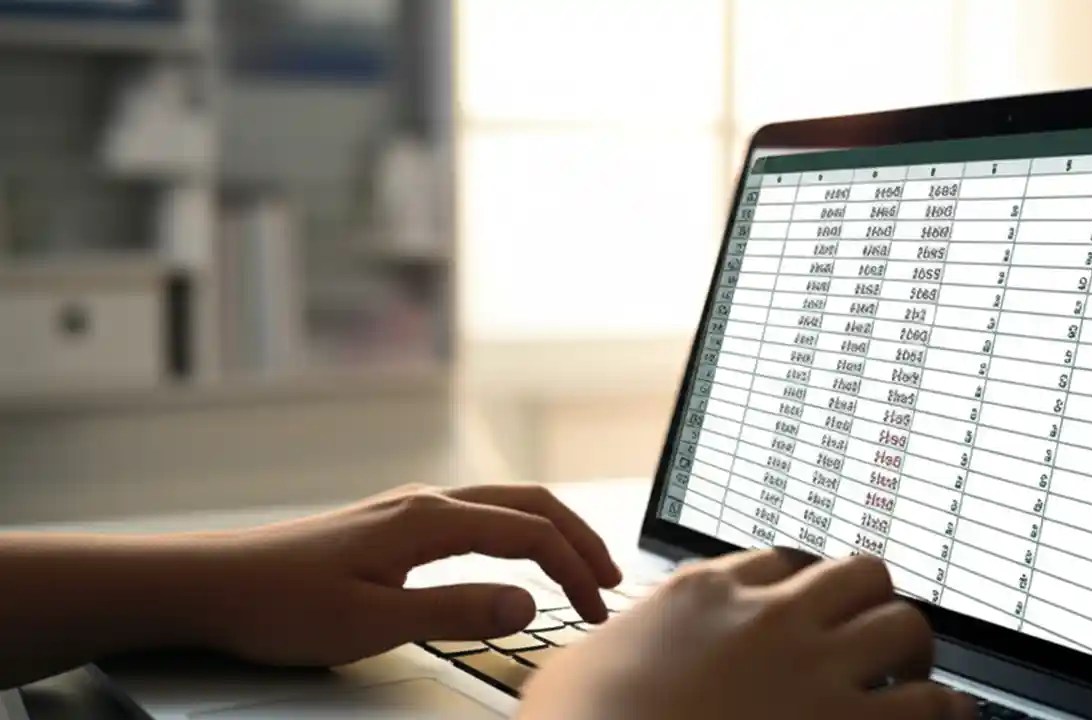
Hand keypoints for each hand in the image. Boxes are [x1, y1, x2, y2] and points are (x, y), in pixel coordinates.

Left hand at [196, 484, 620, 666]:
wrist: (215, 584)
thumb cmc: (283, 604)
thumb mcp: (373, 623)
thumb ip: (455, 612)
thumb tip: (528, 604)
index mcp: (430, 520)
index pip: (529, 534)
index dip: (574, 569)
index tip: (597, 609)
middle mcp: (426, 502)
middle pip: (527, 503)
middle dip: (577, 537)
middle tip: (611, 578)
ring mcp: (409, 508)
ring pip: (502, 504)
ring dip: (549, 531)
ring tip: (578, 565)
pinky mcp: (394, 524)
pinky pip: (476, 514)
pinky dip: (515, 532)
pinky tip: (512, 554)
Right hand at [519, 548, 972, 719]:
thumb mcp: (576, 668)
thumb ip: (618, 644)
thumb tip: (619, 647)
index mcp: (701, 596)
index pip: (772, 564)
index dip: (792, 594)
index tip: (796, 620)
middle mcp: (766, 617)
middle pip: (856, 573)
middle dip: (868, 605)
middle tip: (865, 641)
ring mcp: (812, 668)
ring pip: (904, 624)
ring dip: (909, 654)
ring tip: (907, 682)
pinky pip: (935, 703)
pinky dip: (943, 712)